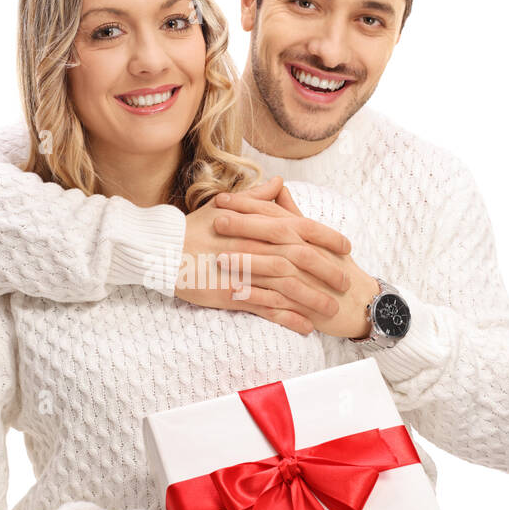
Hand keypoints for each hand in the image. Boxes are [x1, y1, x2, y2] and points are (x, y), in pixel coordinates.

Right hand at [177, 175, 352, 335]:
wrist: (162, 250)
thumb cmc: (193, 228)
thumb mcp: (225, 206)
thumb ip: (255, 197)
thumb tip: (278, 182)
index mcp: (256, 224)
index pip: (301, 228)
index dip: (327, 237)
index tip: (346, 246)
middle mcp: (255, 246)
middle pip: (302, 258)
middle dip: (327, 271)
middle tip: (346, 282)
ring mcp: (245, 272)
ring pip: (288, 285)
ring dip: (313, 298)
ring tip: (332, 310)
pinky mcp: (233, 295)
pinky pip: (267, 308)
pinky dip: (288, 318)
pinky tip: (305, 327)